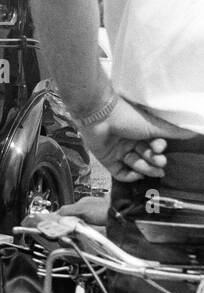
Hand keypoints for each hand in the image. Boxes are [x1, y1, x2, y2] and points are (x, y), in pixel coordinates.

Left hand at [81, 97, 195, 183]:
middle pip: (146, 158)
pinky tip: (137, 174)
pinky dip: (130, 176)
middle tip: (159, 161)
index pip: (154, 147)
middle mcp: (130, 142)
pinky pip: (120, 174)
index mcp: (141, 133)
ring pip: (136, 166)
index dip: (159, 150)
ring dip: (144, 168)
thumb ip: (173, 131)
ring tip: (149, 166)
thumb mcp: (154, 126)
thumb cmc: (128, 117)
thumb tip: (194, 131)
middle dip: (154, 162)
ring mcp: (118, 151)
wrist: (99, 115)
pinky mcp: (107, 160)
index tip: (159, 148)